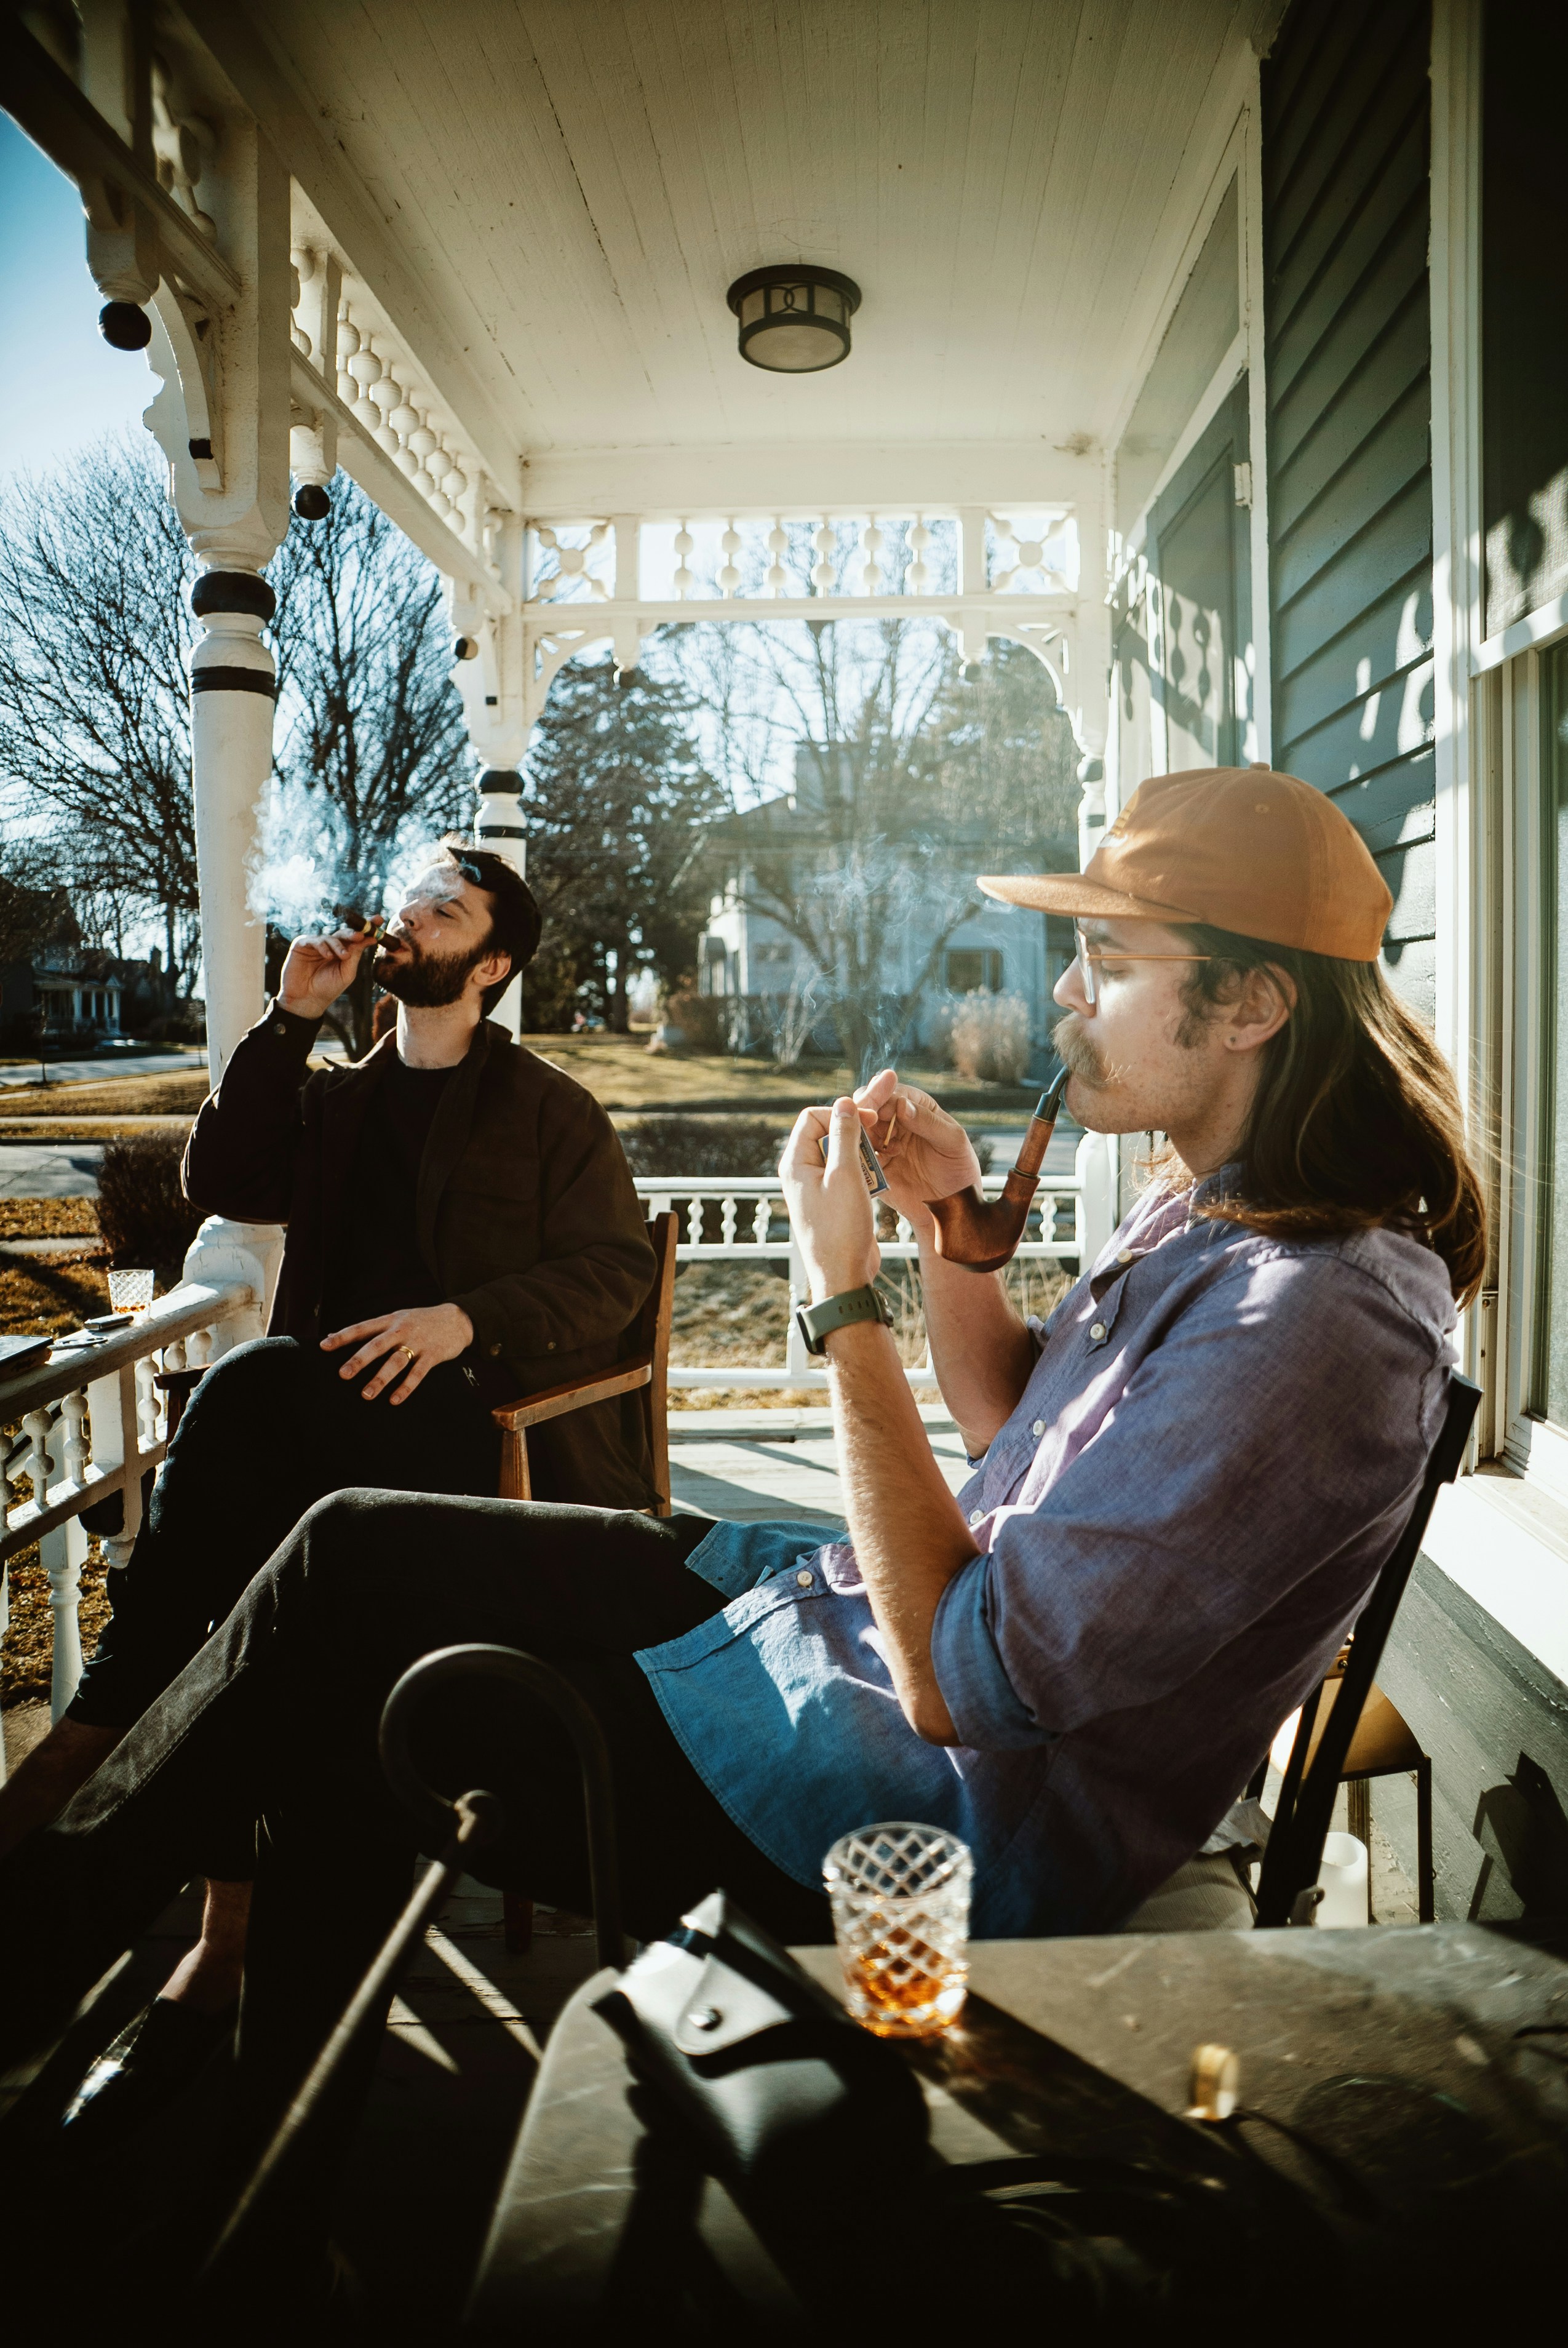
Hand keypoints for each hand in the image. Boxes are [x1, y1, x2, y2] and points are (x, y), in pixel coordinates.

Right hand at [278, 927, 373, 1018]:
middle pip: (344, 933)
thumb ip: (356, 955)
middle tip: (361, 935)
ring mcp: (316, 944)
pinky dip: (323, 946)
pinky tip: (328, 956)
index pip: (357, 937)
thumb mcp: (347, 972)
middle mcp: (331, 946)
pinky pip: (314, 940)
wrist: (307, 999)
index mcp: (344, 952)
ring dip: (338, 945)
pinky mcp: (302, 945)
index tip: (379, 919)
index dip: (367, 927)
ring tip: (344, 957)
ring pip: (330, 937)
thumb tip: (369, 938)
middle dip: (354, 932)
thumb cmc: (328, 988)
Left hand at [320, 1302, 474, 1403]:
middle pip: (377, 1345)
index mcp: (389, 1321)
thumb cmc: (420, 1321)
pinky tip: (395, 1400)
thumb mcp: (395, 1319)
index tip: (323, 1346)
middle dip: (360, 1360)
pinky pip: (418, 1373)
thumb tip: (332, 1335)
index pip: (362, 1328)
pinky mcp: (433, 1355)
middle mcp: (401, 1330)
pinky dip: (406, 1387)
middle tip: (343, 1374)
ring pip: (397, 1361)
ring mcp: (418, 1343)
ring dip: (381, 1378)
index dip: (343, 1337)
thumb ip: (368, 1329)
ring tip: (366, 1395)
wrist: (459, 1319)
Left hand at [779, 1099, 880, 1303]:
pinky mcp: (832, 1200)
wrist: (844, 1276)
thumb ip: (845, 1136)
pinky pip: (848, 1175)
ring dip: (862, 1158)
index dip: (841, 1114)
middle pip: (827, 1133)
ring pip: (841, 1154)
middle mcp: (802, 1172)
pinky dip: (863, 1175)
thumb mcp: (845, 1176)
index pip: (813, 1117)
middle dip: (855, 1136)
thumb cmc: (840, 1230)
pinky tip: (876, 1186)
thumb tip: (844, 1104)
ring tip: (875, 1173)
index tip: (869, 1120)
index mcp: (795, 1163)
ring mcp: (816, 1187)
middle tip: (877, 1143)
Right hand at [852, 1069, 981, 1231]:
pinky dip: (858, 1156)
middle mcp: (894, 1122)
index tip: (877, 1108)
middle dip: (863, 1112)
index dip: (881, 1096)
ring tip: (874, 1146)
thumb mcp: (952, 1141)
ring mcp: (881, 1143)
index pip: (893, 1093)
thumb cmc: (959, 1167)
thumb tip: (901, 1104)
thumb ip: (928, 1122)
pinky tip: (872, 1163)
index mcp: (915, 1107)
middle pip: (868, 1107)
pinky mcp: (873, 1166)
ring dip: (859, 1134)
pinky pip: (857, 1157)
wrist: (953, 1205)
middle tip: (864, 1121)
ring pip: (857, 1130)